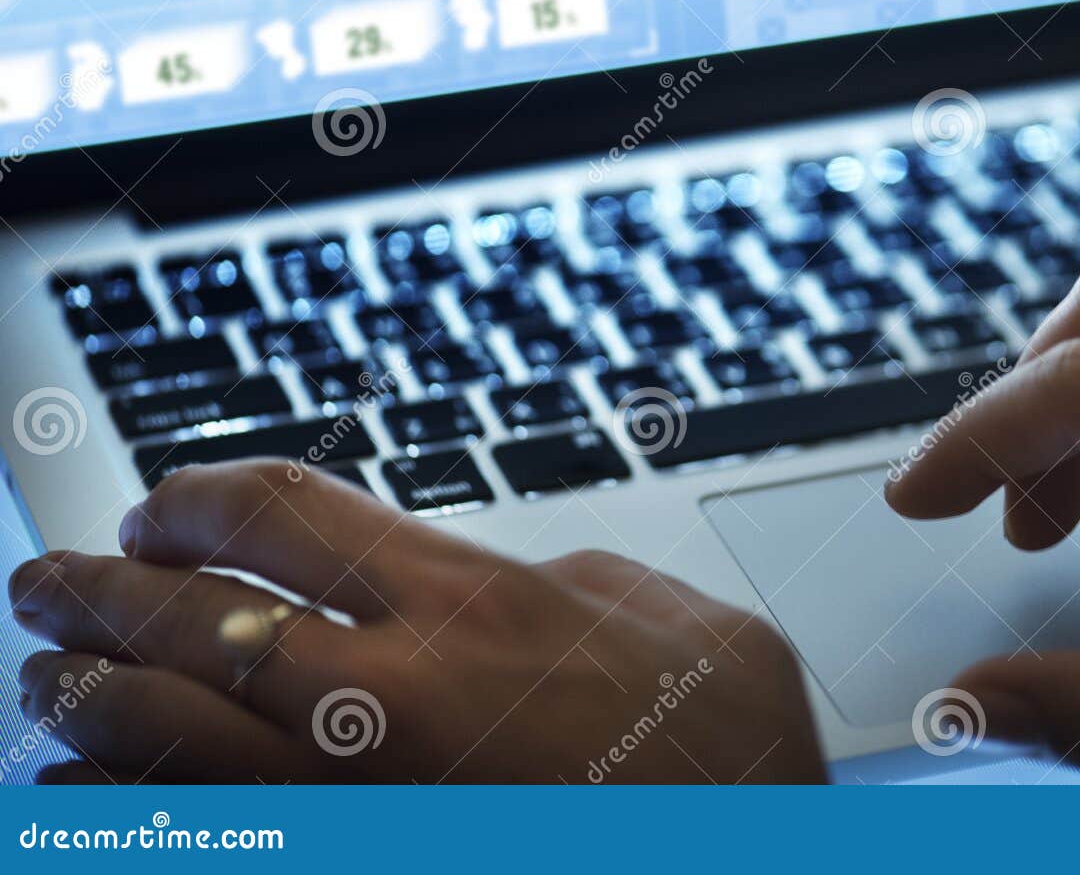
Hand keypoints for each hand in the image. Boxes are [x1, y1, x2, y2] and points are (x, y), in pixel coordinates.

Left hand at [8, 462, 824, 783]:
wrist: (753, 856)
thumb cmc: (727, 757)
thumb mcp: (673, 620)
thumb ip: (573, 582)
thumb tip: (515, 579)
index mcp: (474, 603)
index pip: (281, 515)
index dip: (194, 498)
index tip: (161, 508)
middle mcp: (395, 697)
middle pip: (189, 623)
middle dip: (94, 595)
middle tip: (47, 586)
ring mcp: (364, 803)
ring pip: (166, 745)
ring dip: (84, 707)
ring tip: (48, 686)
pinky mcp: (361, 864)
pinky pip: (205, 838)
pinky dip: (131, 811)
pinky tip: (98, 799)